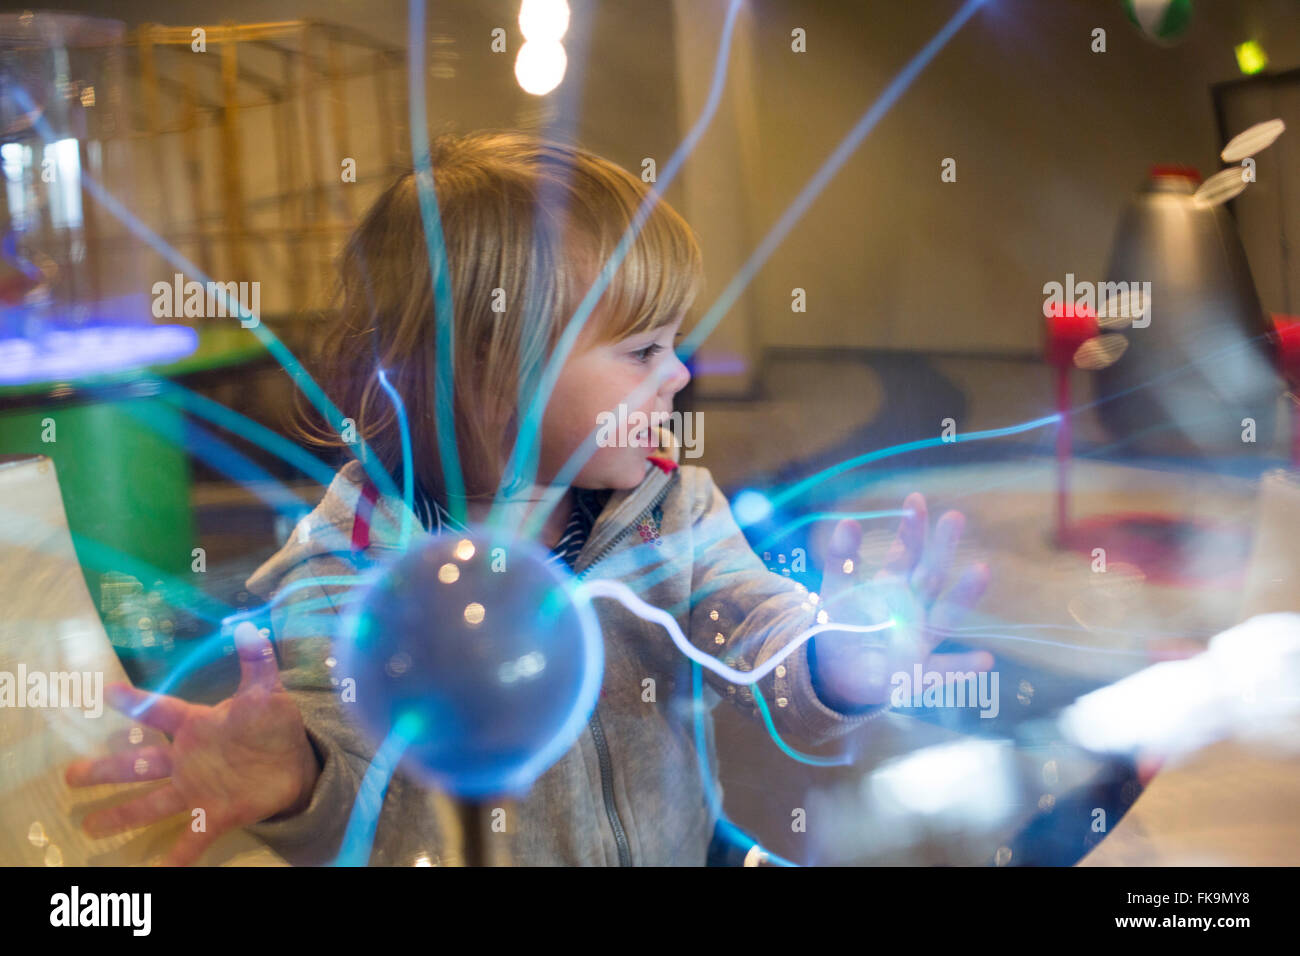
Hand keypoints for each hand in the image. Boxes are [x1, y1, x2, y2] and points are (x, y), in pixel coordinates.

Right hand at [65, 622, 319, 865]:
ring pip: (152, 803)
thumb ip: (258, 663)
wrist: (294, 764)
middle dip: (106, 769)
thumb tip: (250, 628)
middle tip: (70, 774)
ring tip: (89, 825)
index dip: (137, 703)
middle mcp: (188, 759)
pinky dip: (175, 858)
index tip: (108, 692)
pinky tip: (157, 874)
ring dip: (122, 814)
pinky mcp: (216, 814)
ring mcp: (198, 789)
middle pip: (140, 764)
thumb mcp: (269, 692)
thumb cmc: (273, 726)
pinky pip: (190, 839)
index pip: (160, 712)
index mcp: (197, 726)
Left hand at [809, 492, 992, 711]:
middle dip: (942, 547)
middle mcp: (913, 610)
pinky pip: (942, 671)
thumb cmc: (842, 631)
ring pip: (945, 616)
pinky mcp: (917, 673)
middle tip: (954, 516)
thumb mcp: (834, 594)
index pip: (906, 553)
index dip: (911, 528)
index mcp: (893, 588)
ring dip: (964, 594)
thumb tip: (848, 521)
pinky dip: (962, 667)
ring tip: (982, 569)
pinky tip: (984, 660)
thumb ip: (841, 561)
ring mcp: (920, 640)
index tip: (915, 499)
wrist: (837, 676)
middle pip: (931, 576)